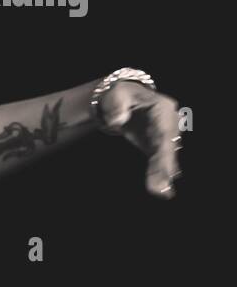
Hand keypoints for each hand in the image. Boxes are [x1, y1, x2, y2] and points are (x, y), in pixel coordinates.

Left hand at [97, 81, 183, 198]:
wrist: (123, 99)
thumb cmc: (120, 95)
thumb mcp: (116, 94)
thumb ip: (116, 105)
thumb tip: (117, 121)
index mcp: (163, 108)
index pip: (164, 131)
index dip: (163, 150)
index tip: (162, 167)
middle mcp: (170, 122)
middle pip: (168, 147)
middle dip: (164, 167)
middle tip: (160, 188)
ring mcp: (165, 135)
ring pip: (166, 156)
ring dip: (164, 174)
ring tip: (162, 192)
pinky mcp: (156, 145)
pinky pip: (160, 161)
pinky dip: (161, 174)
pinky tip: (164, 190)